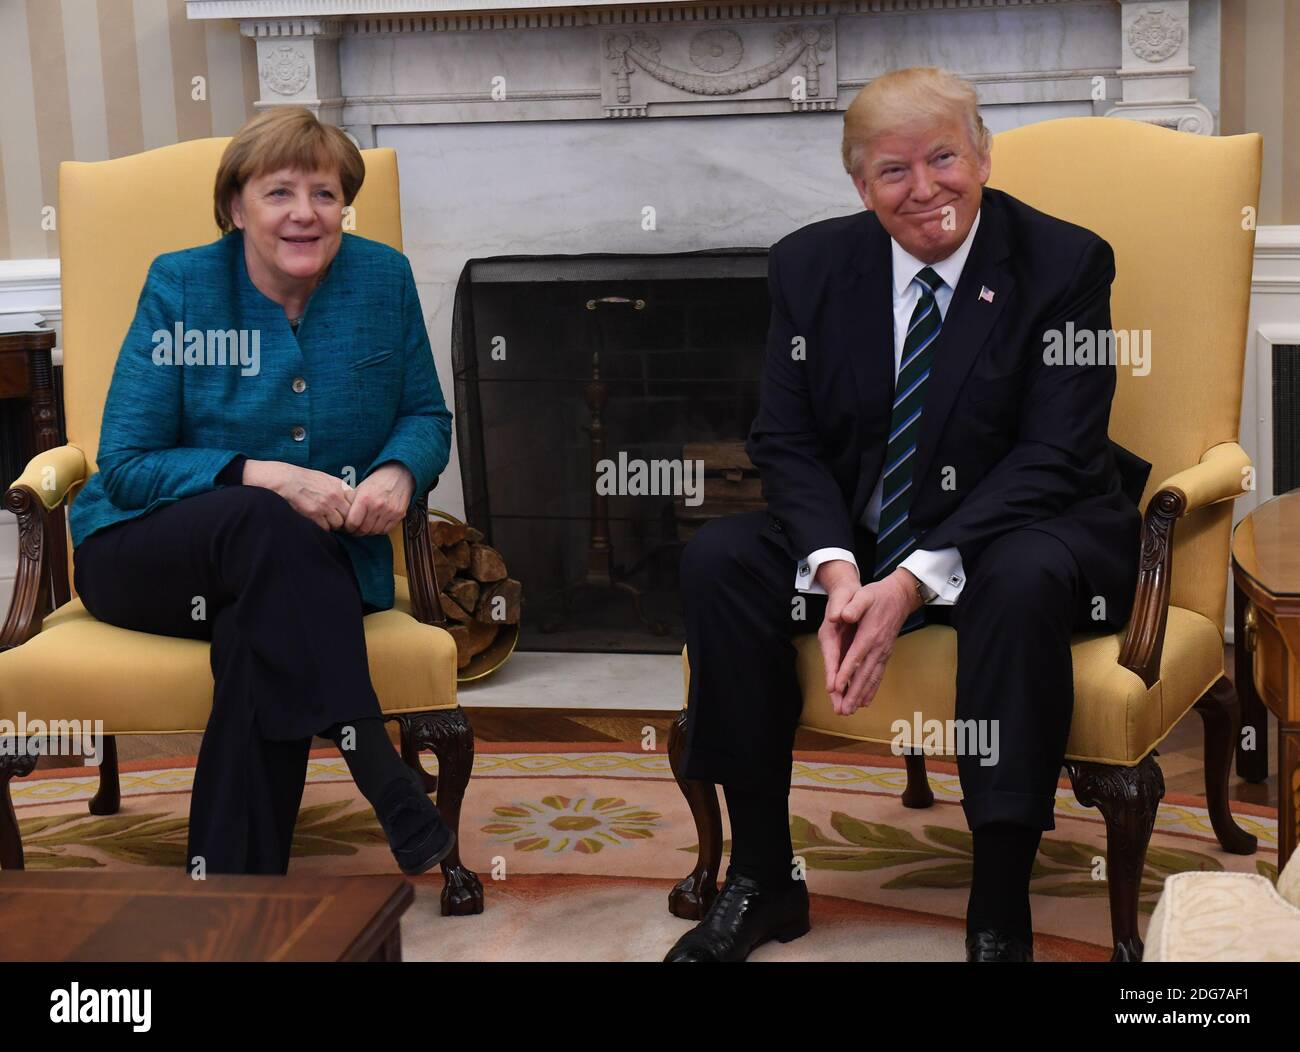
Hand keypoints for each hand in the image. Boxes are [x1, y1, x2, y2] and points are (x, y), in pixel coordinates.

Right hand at [244, 459, 354, 530]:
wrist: (282, 479)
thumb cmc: (302, 479)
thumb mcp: (324, 478)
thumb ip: (338, 489)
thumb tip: (351, 501)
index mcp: (339, 486)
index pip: (356, 504)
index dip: (352, 511)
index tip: (346, 514)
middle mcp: (335, 495)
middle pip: (349, 516)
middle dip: (344, 520)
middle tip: (337, 522)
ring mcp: (325, 505)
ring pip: (339, 524)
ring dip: (333, 525)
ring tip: (324, 520)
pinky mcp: (314, 514)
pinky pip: (326, 528)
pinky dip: (322, 528)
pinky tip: (315, 522)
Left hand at [343, 462, 413, 536]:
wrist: (397, 475)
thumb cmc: (375, 482)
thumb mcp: (359, 489)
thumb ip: (350, 504)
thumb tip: (341, 519)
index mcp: (364, 499)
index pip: (353, 523)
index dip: (348, 528)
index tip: (348, 527)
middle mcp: (377, 506)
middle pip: (364, 529)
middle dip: (357, 532)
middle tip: (355, 530)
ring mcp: (389, 511)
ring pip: (375, 532)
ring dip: (368, 532)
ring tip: (365, 527)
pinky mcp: (399, 515)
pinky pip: (386, 530)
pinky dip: (379, 530)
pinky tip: (376, 524)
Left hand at [816, 566, 922, 715]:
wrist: (899, 597)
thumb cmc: (878, 596)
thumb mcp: (864, 595)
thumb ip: (854, 605)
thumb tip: (843, 615)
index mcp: (870, 634)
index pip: (855, 657)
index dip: (845, 673)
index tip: (835, 688)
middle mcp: (878, 647)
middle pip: (864, 674)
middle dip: (853, 693)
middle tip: (842, 711)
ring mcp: (883, 653)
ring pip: (872, 678)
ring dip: (861, 696)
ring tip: (851, 711)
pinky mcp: (884, 655)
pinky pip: (878, 676)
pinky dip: (872, 689)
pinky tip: (866, 701)